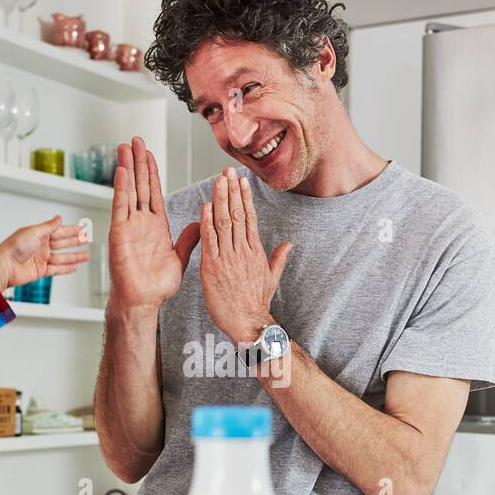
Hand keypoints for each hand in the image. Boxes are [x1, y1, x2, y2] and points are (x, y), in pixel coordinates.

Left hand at [0, 215, 89, 289]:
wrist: (5, 266)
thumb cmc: (13, 247)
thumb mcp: (34, 232)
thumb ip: (49, 226)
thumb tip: (58, 218)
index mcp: (38, 234)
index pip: (59, 231)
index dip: (71, 230)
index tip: (81, 229)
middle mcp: (40, 246)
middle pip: (62, 243)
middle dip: (75, 241)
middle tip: (86, 240)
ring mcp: (41, 259)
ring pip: (62, 257)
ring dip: (74, 256)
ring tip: (86, 256)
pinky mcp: (41, 271)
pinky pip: (57, 269)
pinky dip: (66, 268)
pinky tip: (74, 267)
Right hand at [108, 137, 199, 312]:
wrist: (143, 301)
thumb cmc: (157, 286)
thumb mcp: (180, 258)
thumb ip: (188, 239)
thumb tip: (200, 222)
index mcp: (156, 226)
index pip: (153, 192)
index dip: (151, 172)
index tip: (148, 154)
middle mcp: (141, 222)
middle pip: (139, 185)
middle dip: (138, 162)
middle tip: (136, 140)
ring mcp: (129, 226)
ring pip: (129, 190)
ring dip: (128, 167)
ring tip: (126, 146)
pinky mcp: (120, 233)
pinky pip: (121, 207)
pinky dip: (121, 188)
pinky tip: (122, 171)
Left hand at [200, 167, 291, 342]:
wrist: (247, 323)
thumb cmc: (257, 303)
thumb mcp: (271, 278)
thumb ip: (278, 258)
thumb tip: (288, 245)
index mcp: (256, 251)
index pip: (250, 217)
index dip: (245, 196)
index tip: (242, 180)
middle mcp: (242, 251)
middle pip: (237, 214)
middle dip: (232, 190)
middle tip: (226, 171)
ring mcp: (227, 258)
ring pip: (224, 222)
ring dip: (220, 199)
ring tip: (217, 180)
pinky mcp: (212, 267)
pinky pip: (209, 240)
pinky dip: (207, 221)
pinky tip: (206, 205)